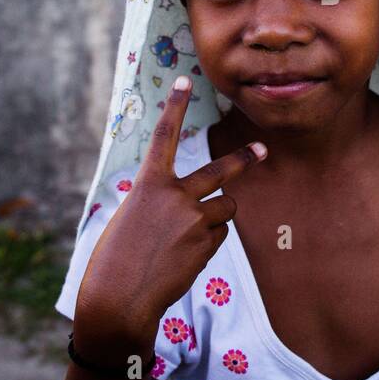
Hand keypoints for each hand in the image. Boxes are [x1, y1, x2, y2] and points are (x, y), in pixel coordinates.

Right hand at [72, 75, 266, 360]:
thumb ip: (160, 203)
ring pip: (225, 208)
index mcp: (148, 183)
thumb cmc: (116, 260)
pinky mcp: (206, 243)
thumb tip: (192, 207)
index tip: (184, 81)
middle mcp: (175, 195)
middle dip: (244, 159)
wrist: (120, 297)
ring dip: (215, 218)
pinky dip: (207, 244)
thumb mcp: (132, 219)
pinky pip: (219, 236)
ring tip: (187, 240)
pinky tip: (184, 258)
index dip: (175, 107)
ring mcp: (194, 218)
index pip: (165, 136)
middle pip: (220, 170)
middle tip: (262, 150)